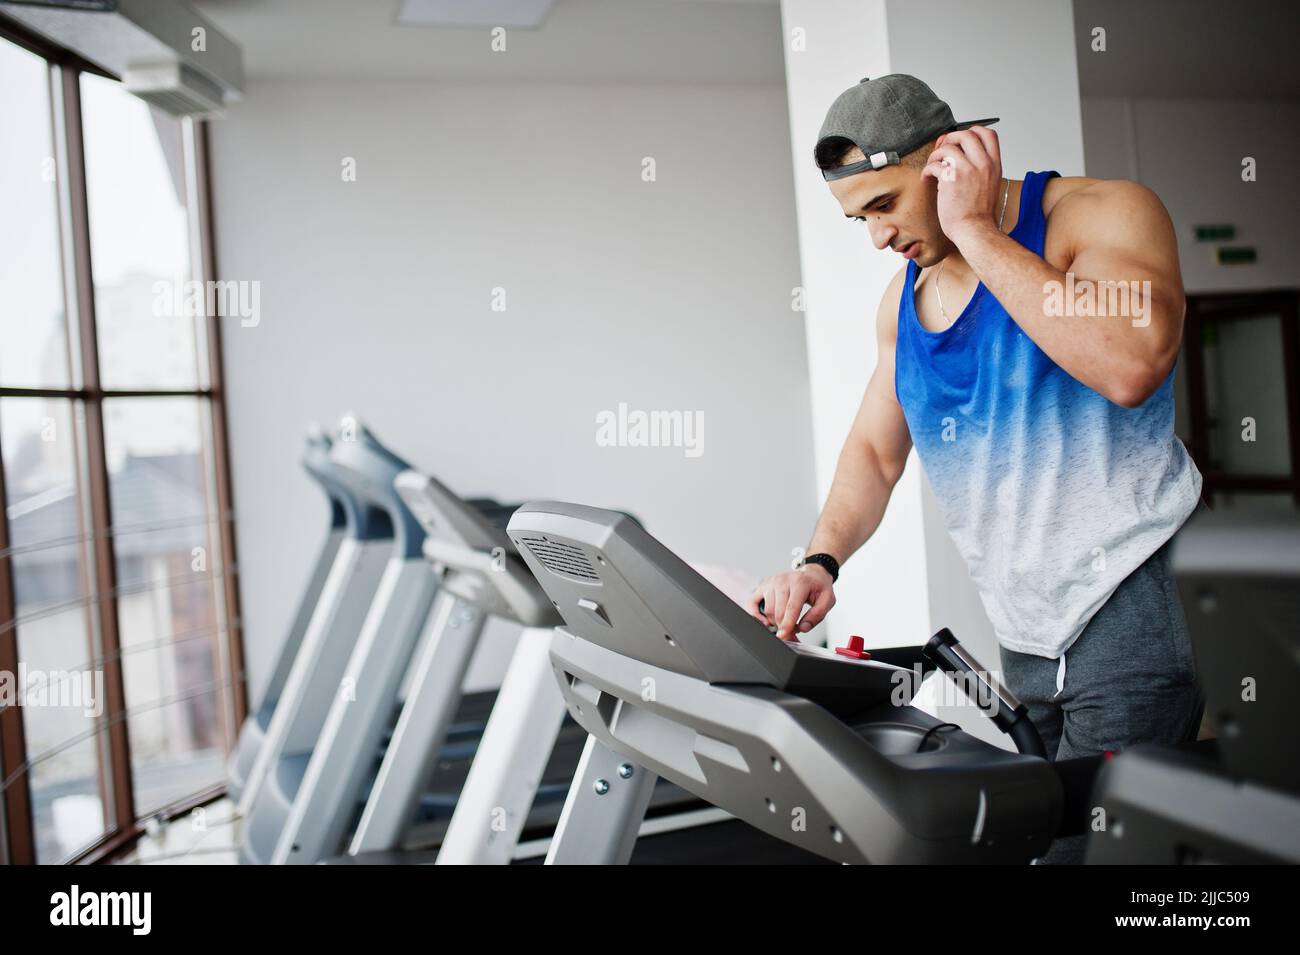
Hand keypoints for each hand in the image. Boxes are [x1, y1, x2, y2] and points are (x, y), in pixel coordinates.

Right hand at [745, 564, 835, 640]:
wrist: (812, 573)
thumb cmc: (818, 587)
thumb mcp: (827, 600)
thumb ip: (817, 615)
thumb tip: (803, 628)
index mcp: (799, 582)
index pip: (791, 607)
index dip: (787, 624)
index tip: (784, 636)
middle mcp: (782, 580)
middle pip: (777, 611)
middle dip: (783, 627)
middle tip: (792, 634)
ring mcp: (770, 582)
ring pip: (768, 610)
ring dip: (775, 622)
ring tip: (786, 623)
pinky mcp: (763, 585)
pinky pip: (752, 603)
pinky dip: (755, 614)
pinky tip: (765, 621)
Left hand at [921, 126, 1002, 245]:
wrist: (975, 230)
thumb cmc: (978, 214)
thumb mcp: (989, 184)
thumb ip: (981, 168)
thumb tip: (962, 155)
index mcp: (994, 164)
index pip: (987, 134)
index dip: (971, 131)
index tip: (959, 141)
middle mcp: (983, 164)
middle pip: (966, 134)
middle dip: (950, 139)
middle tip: (942, 151)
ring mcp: (968, 170)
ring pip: (948, 147)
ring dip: (935, 155)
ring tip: (932, 167)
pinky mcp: (951, 179)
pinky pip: (935, 164)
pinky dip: (927, 170)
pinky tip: (927, 178)